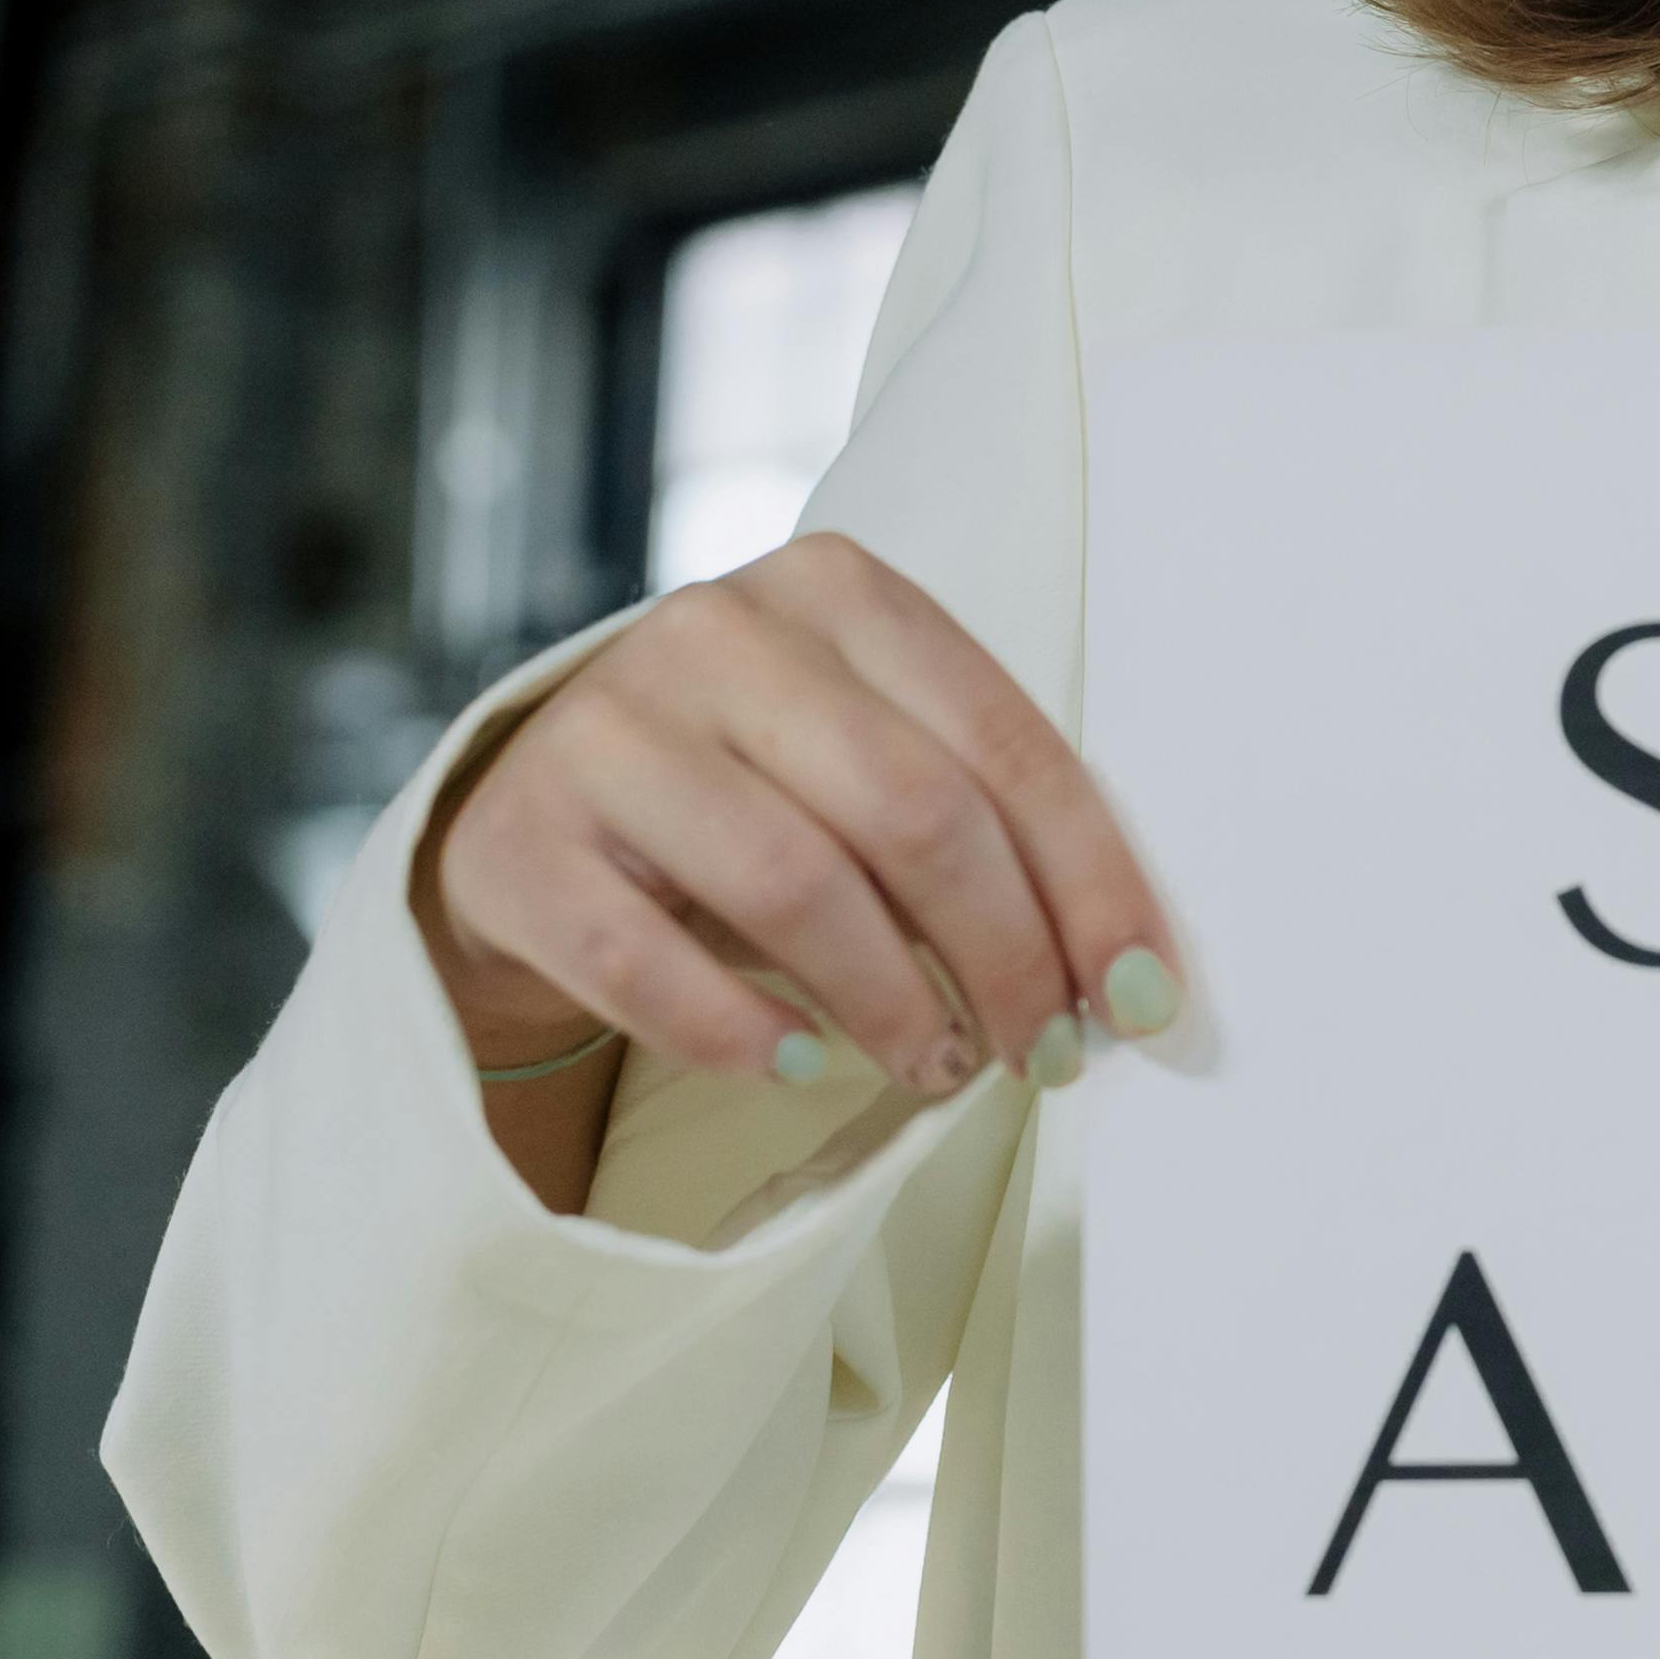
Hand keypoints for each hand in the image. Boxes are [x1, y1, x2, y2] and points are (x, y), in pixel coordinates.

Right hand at [424, 534, 1178, 1112]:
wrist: (536, 826)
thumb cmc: (749, 798)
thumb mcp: (866, 762)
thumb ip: (983, 823)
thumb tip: (1126, 971)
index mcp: (835, 590)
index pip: (1005, 743)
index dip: (1091, 882)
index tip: (1141, 995)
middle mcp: (715, 633)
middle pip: (914, 814)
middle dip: (1006, 955)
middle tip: (1041, 1054)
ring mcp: (603, 730)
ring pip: (795, 885)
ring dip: (892, 1005)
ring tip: (935, 1068)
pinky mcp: (518, 842)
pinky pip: (651, 962)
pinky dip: (746, 1034)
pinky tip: (803, 1068)